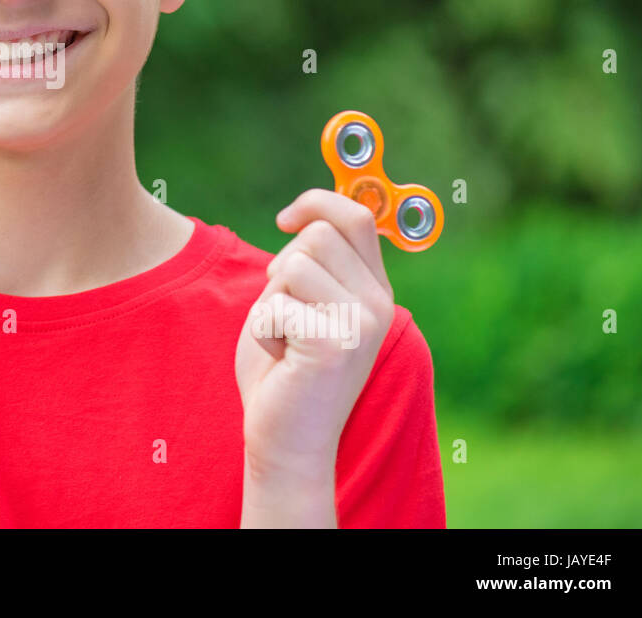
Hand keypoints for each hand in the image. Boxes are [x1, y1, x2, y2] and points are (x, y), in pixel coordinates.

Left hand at [234, 189, 395, 482]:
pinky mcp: (335, 344)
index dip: (316, 202)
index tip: (285, 218)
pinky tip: (280, 358)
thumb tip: (305, 215)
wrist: (286, 439)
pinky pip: (276, 303)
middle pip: (318, 234)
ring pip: (294, 264)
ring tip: (284, 337)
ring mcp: (361, 323)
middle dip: (283, 265)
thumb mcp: (301, 303)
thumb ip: (310, 263)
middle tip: (284, 312)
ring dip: (270, 300)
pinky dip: (263, 328)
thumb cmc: (282, 370)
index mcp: (374, 290)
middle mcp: (378, 304)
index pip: (357, 216)